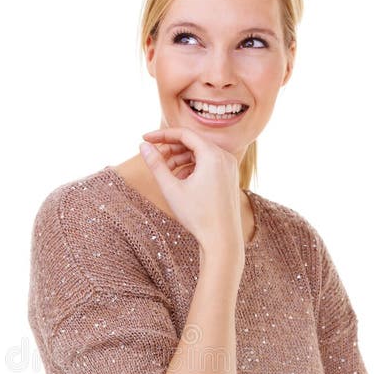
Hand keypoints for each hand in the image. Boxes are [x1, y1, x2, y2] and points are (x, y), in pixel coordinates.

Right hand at [139, 127, 243, 252]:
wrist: (222, 240)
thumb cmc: (198, 216)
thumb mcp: (171, 189)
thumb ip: (156, 164)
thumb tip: (143, 146)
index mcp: (213, 155)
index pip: (184, 134)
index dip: (162, 134)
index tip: (144, 139)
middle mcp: (225, 156)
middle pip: (193, 142)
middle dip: (171, 149)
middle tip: (154, 159)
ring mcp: (229, 167)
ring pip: (200, 153)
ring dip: (180, 159)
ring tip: (165, 173)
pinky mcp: (229, 177)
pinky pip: (208, 164)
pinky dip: (192, 167)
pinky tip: (180, 181)